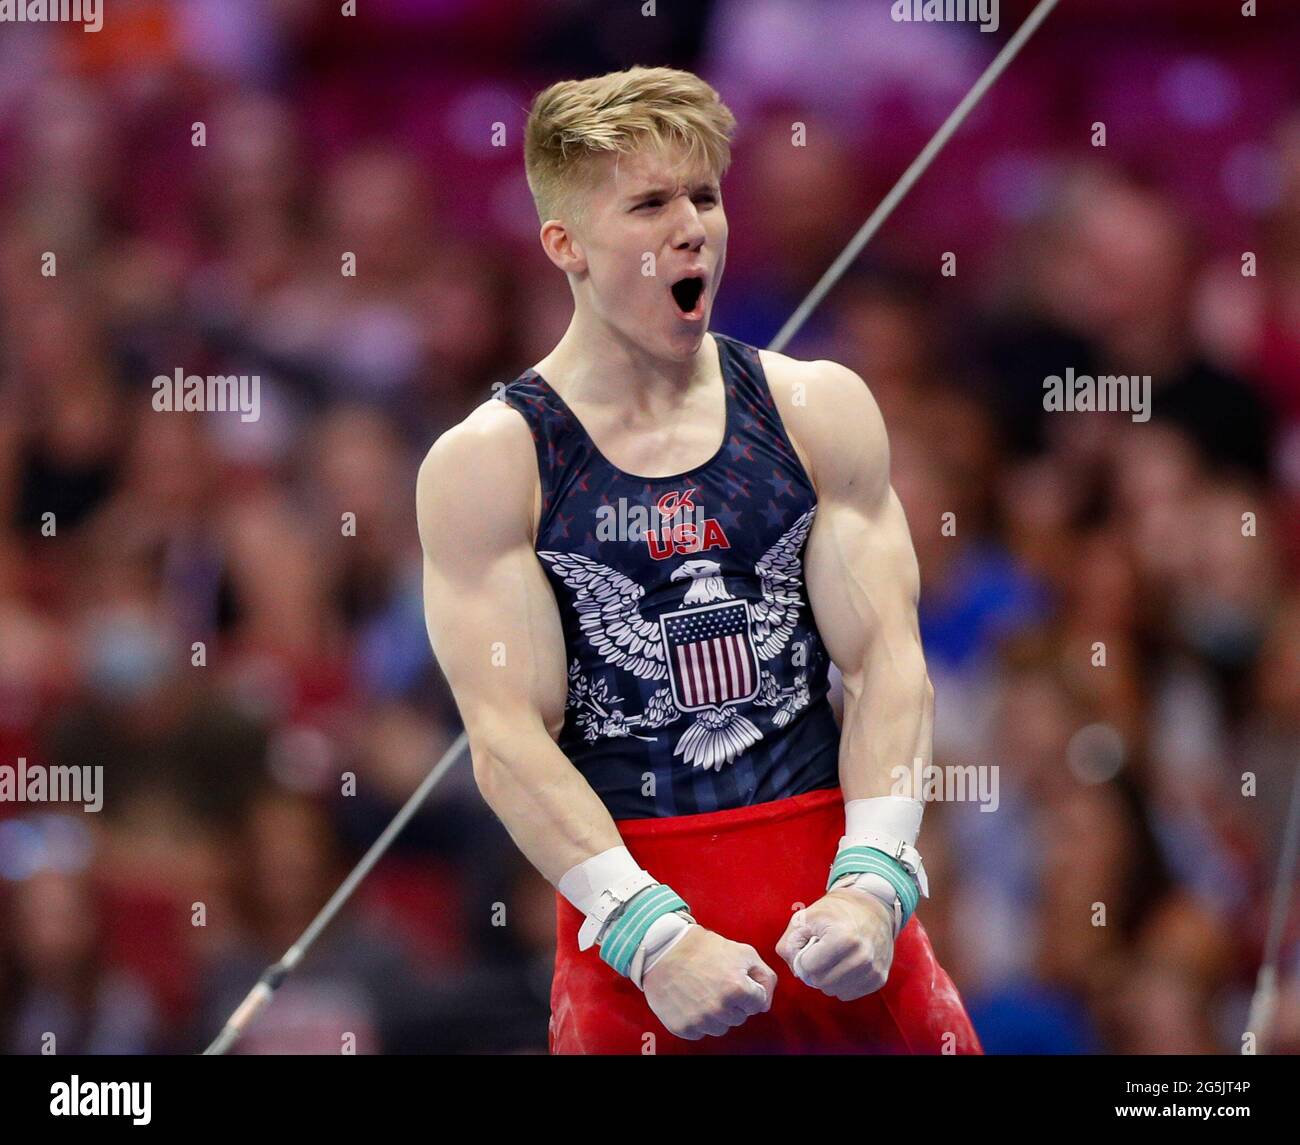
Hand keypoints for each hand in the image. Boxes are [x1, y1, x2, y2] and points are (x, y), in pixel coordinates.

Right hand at [641, 925, 776, 1039]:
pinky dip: (698, 1019)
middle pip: (741, 1017)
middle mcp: (720, 1008)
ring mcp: (700, 1020)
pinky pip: (701, 1032)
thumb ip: (764, 975)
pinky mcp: (683, 1027)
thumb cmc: (704, 948)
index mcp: (737, 988)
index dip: (750, 990)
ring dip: (717, 1013)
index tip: (736, 979)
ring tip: (703, 991)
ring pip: (722, 1027)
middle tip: (717, 982)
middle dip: (734, 1002)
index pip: (759, 1004)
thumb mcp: (742, 951)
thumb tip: (766, 999)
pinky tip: (691, 1000)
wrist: (664, 950)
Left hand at [775, 889, 894, 1000]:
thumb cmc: (833, 913)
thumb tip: (797, 971)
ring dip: (828, 978)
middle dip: (815, 970)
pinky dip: (841, 983)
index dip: (804, 957)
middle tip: (821, 952)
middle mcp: (862, 956)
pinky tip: (844, 965)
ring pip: (834, 991)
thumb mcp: (804, 918)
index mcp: (843, 938)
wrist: (870, 907)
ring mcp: (873, 969)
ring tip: (834, 958)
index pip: (808, 968)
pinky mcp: (879, 979)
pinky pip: (848, 994)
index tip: (812, 944)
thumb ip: (789, 945)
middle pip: (821, 982)